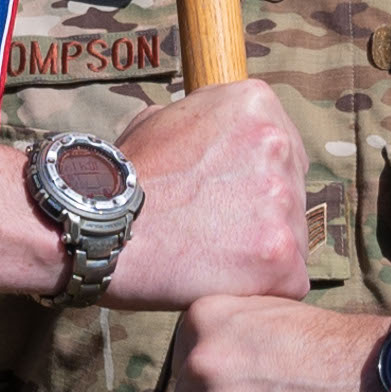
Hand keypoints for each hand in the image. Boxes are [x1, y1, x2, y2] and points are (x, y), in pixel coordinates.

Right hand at [102, 83, 311, 305]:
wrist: (97, 226)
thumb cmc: (123, 177)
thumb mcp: (160, 119)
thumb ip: (204, 122)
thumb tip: (215, 136)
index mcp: (255, 104)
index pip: (283, 148)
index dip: (255, 178)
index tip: (228, 196)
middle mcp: (277, 145)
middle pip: (293, 190)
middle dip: (262, 213)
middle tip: (215, 228)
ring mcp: (283, 202)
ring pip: (292, 236)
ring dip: (260, 250)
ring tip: (211, 255)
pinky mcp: (281, 256)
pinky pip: (289, 280)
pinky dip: (260, 287)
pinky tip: (222, 280)